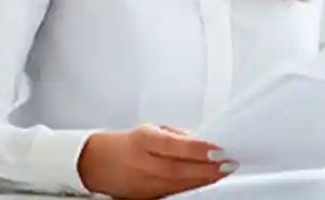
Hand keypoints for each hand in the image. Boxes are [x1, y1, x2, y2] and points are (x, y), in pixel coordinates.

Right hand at [77, 124, 236, 198]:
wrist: (95, 164)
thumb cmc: (125, 144)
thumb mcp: (150, 130)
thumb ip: (176, 136)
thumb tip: (203, 143)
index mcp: (143, 140)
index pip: (174, 146)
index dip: (198, 149)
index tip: (219, 149)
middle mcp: (142, 163)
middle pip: (179, 169)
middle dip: (207, 168)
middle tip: (229, 164)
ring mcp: (143, 184)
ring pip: (178, 184)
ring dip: (203, 180)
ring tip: (222, 173)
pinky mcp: (145, 197)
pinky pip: (173, 193)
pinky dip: (191, 188)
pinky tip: (204, 183)